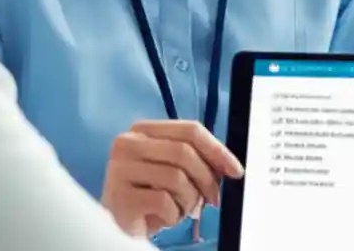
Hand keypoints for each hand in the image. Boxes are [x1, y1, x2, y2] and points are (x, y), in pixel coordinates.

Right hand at [100, 120, 243, 237]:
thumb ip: (195, 158)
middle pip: (184, 152)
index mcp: (142, 130)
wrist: (119, 224)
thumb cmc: (148, 194)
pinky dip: (173, 214)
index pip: (190, 130)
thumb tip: (229, 165)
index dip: (217, 150)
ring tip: (181, 208)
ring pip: (176, 178)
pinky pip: (163, 201)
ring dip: (189, 200)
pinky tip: (165, 216)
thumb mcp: (173, 169)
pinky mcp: (119, 196)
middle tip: (213, 199)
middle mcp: (127, 144)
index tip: (235, 170)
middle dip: (206, 179)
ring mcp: (119, 169)